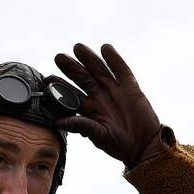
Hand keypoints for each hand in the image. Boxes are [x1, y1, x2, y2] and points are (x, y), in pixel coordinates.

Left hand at [52, 43, 164, 168]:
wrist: (145, 145)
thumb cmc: (120, 145)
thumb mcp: (99, 136)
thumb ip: (81, 126)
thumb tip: (57, 122)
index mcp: (89, 109)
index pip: (71, 94)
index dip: (60, 86)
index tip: (48, 79)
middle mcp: (99, 96)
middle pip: (83, 77)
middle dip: (71, 67)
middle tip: (59, 57)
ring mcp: (115, 90)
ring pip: (99, 70)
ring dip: (89, 58)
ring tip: (78, 48)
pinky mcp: (131, 87)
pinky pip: (121, 70)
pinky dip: (114, 59)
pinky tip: (105, 48)